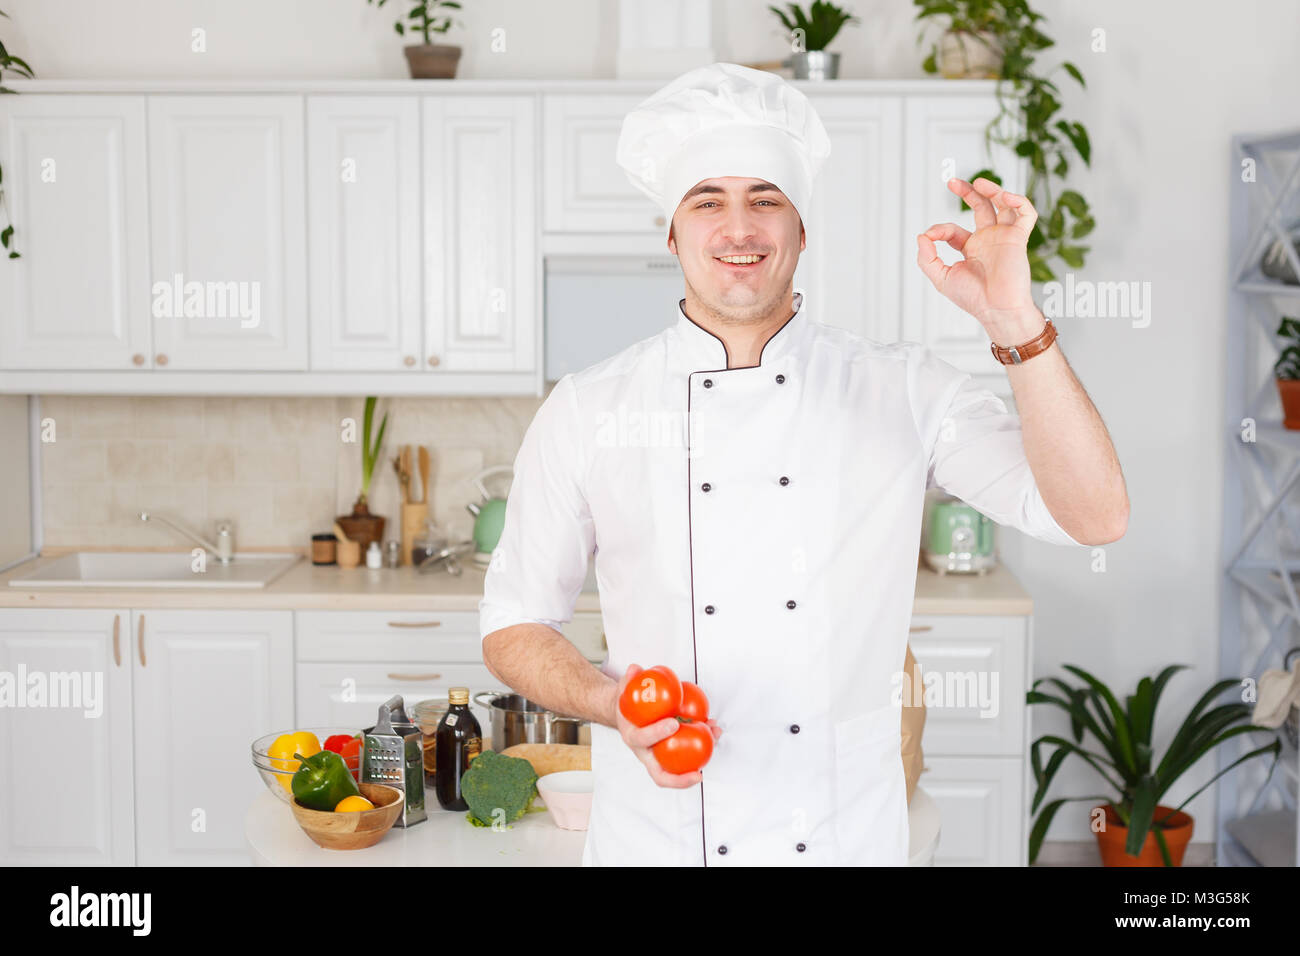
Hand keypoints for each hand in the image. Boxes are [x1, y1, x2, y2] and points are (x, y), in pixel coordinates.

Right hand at [616, 664, 720, 788]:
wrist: (626, 716)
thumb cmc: (627, 706)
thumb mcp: (624, 691)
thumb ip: (629, 680)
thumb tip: (634, 669)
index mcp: (632, 737)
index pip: (642, 740)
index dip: (656, 734)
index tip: (673, 723)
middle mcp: (645, 753)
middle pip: (660, 775)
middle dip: (679, 778)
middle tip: (698, 772)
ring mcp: (659, 757)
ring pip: (678, 770)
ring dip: (700, 761)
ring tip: (715, 739)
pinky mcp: (672, 755)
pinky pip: (688, 756)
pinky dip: (704, 743)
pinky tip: (715, 729)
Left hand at [916, 177, 1043, 341]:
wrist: (997, 310)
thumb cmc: (973, 298)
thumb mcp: (941, 278)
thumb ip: (927, 258)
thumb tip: (921, 236)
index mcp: (970, 249)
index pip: (953, 230)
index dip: (940, 229)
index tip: (930, 236)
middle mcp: (988, 240)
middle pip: (982, 208)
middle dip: (969, 193)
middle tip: (953, 182)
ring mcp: (1004, 237)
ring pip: (1004, 205)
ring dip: (993, 191)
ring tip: (979, 183)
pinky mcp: (1019, 238)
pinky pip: (1026, 213)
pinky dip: (1019, 202)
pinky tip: (1006, 197)